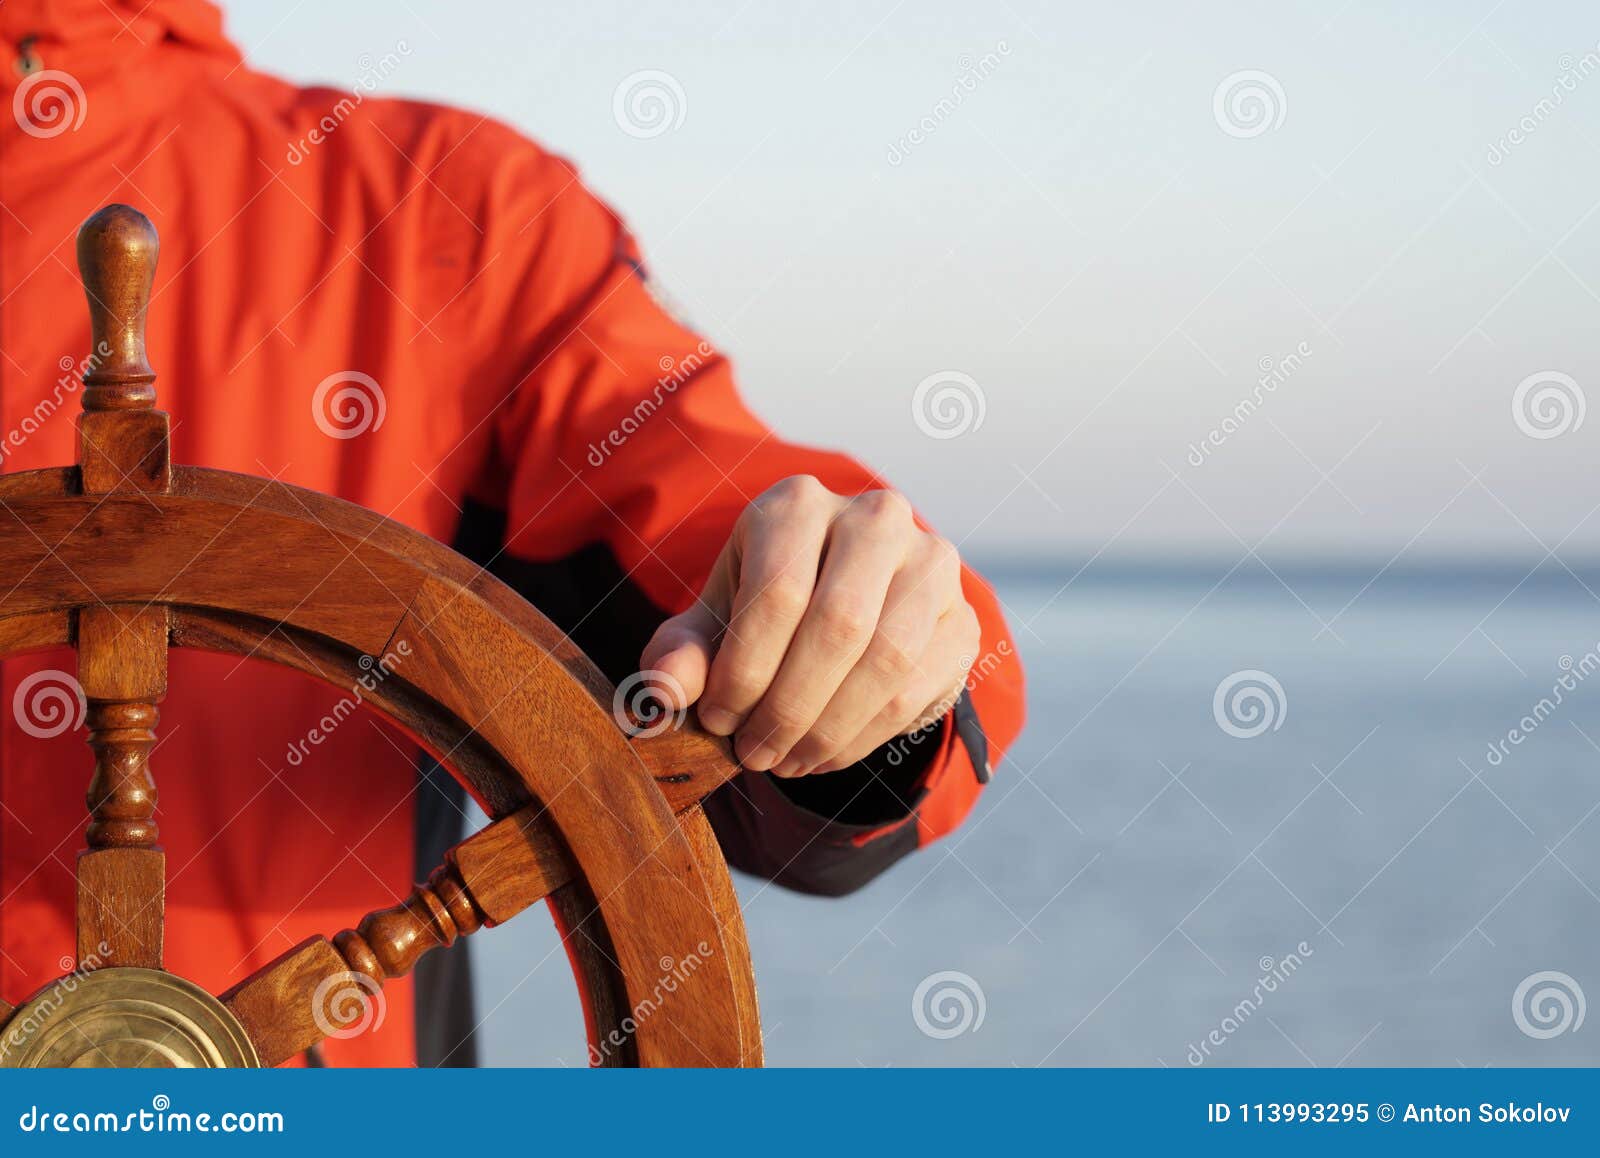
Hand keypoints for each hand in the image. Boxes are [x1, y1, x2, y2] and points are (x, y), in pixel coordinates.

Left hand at [639, 475, 978, 777]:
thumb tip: (663, 693)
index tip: (718, 721)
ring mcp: (931, 563)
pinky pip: (917, 689)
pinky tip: (825, 754)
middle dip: (787, 708)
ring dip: (828, 727)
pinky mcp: (961, 617)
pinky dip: (863, 737)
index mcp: (799, 503)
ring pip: (886, 658)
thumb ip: (680, 655)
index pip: (778, 592)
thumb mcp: (712, 626)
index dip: (743, 671)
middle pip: (838, 625)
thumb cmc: (763, 613)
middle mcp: (875, 517)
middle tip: (753, 755)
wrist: (848, 606)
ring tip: (785, 761)